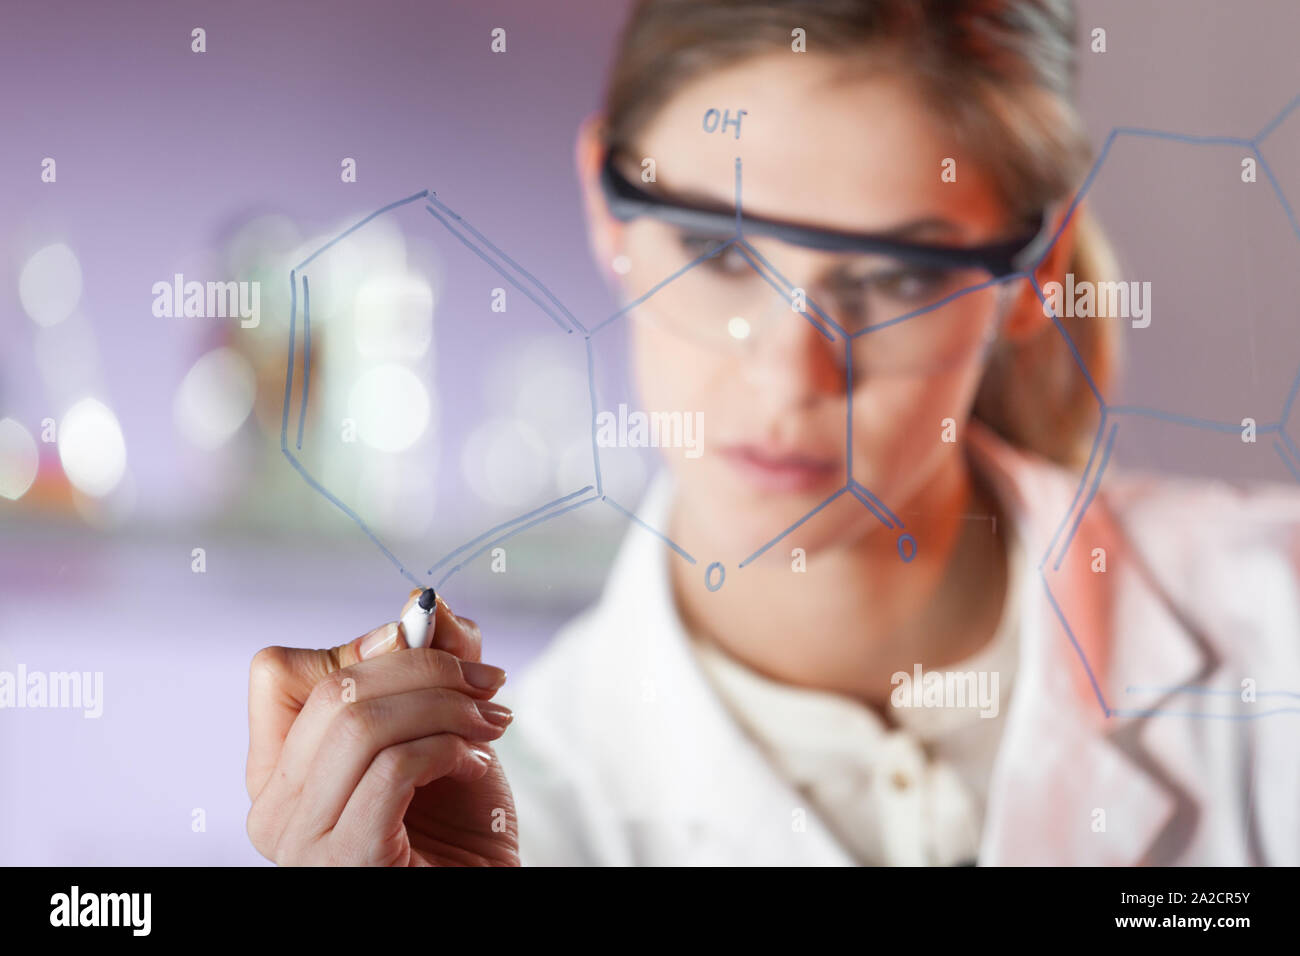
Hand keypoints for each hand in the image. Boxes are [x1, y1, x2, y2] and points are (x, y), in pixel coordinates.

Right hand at [245, 589, 518, 864]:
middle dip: (427, 668)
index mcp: (278, 769)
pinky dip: (447, 750)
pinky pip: (392, 769)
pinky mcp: (347, 860)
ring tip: (490, 724)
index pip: (278, 672)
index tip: (432, 647)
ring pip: (361, 724)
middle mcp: (274, 808)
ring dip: (446, 707)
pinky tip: (476, 765)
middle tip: (488, 683)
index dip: (360, 646)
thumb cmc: (459, 824)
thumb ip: (430, 663)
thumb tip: (426, 603)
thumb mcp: (444, 726)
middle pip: (332, 690)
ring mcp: (303, 840)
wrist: (484, 895)